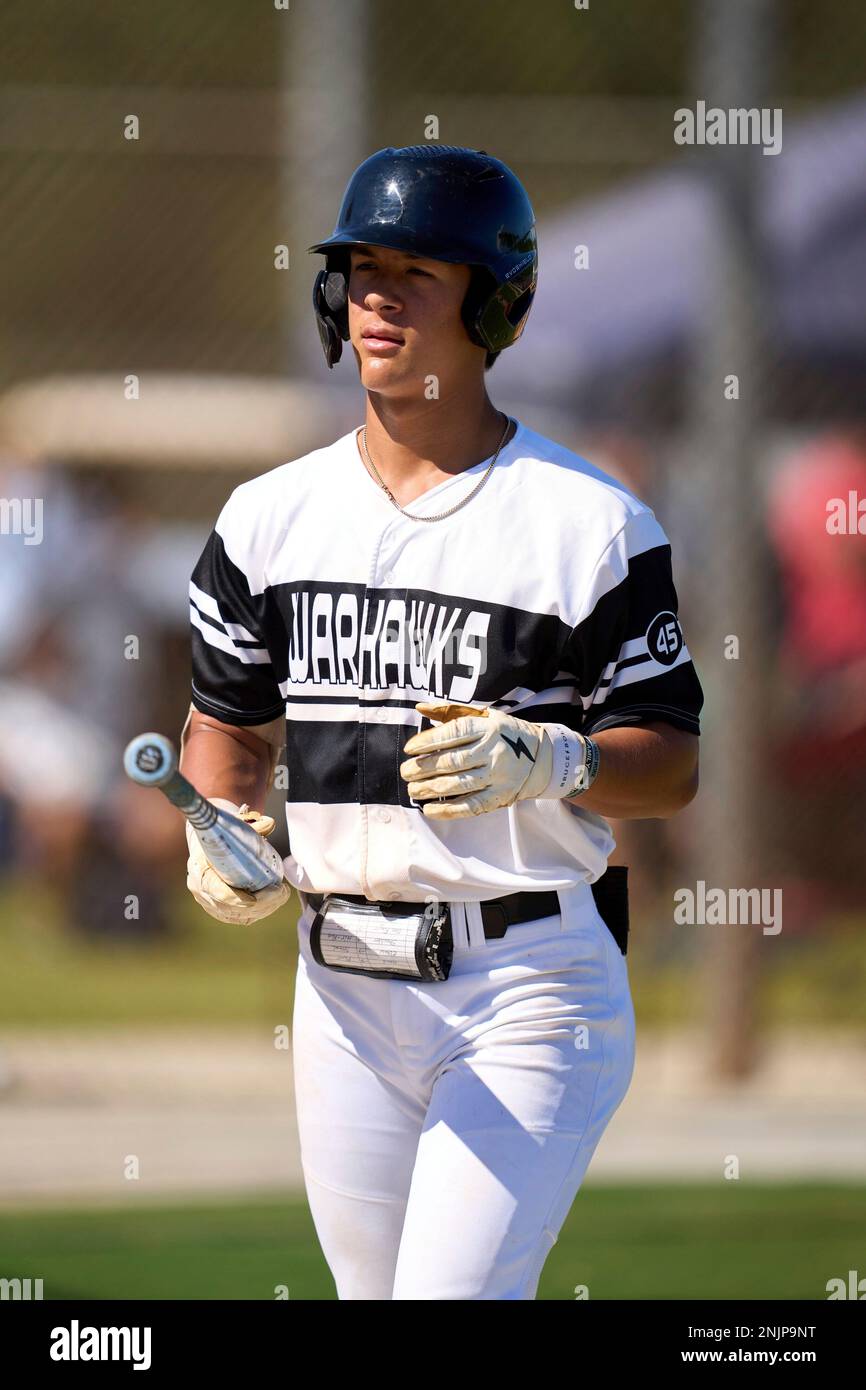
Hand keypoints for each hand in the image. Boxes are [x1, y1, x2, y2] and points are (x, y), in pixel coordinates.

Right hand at [186, 797, 290, 924]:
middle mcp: (199, 887)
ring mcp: (207, 900)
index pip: (214, 890)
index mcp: (199, 866)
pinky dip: (256, 913)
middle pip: (229, 907)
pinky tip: (273, 904)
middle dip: (259, 904)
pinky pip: (237, 917)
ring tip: (282, 895)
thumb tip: (270, 823)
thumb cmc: (222, 830)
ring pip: (236, 915)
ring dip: (262, 909)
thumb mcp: (233, 824)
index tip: (254, 899)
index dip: (233, 899)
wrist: (208, 839)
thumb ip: (251, 824)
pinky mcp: (217, 908)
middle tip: (281, 892)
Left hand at [400, 701, 587, 819]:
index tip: (409, 749)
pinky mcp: (501, 796)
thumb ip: (451, 713)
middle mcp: (494, 751)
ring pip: (459, 784)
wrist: (543, 757)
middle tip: (405, 772)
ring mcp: (499, 775)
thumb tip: (420, 707)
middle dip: (424, 768)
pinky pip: (471, 806)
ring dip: (430, 789)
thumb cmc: (504, 734)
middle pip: (452, 761)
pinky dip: (448, 811)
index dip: (429, 741)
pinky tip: (429, 809)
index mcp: (488, 728)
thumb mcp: (484, 717)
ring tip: (412, 790)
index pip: (454, 732)